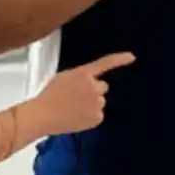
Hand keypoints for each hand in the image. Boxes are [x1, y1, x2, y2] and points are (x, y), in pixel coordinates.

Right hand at [19, 52, 135, 135]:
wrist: (43, 115)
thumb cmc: (49, 95)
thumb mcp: (64, 77)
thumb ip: (81, 77)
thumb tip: (90, 82)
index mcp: (84, 73)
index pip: (105, 63)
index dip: (120, 59)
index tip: (132, 57)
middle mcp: (94, 87)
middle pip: (103, 87)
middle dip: (94, 91)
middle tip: (77, 97)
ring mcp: (97, 103)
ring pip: (99, 102)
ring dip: (91, 104)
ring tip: (73, 109)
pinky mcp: (97, 117)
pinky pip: (98, 115)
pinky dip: (90, 117)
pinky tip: (77, 117)